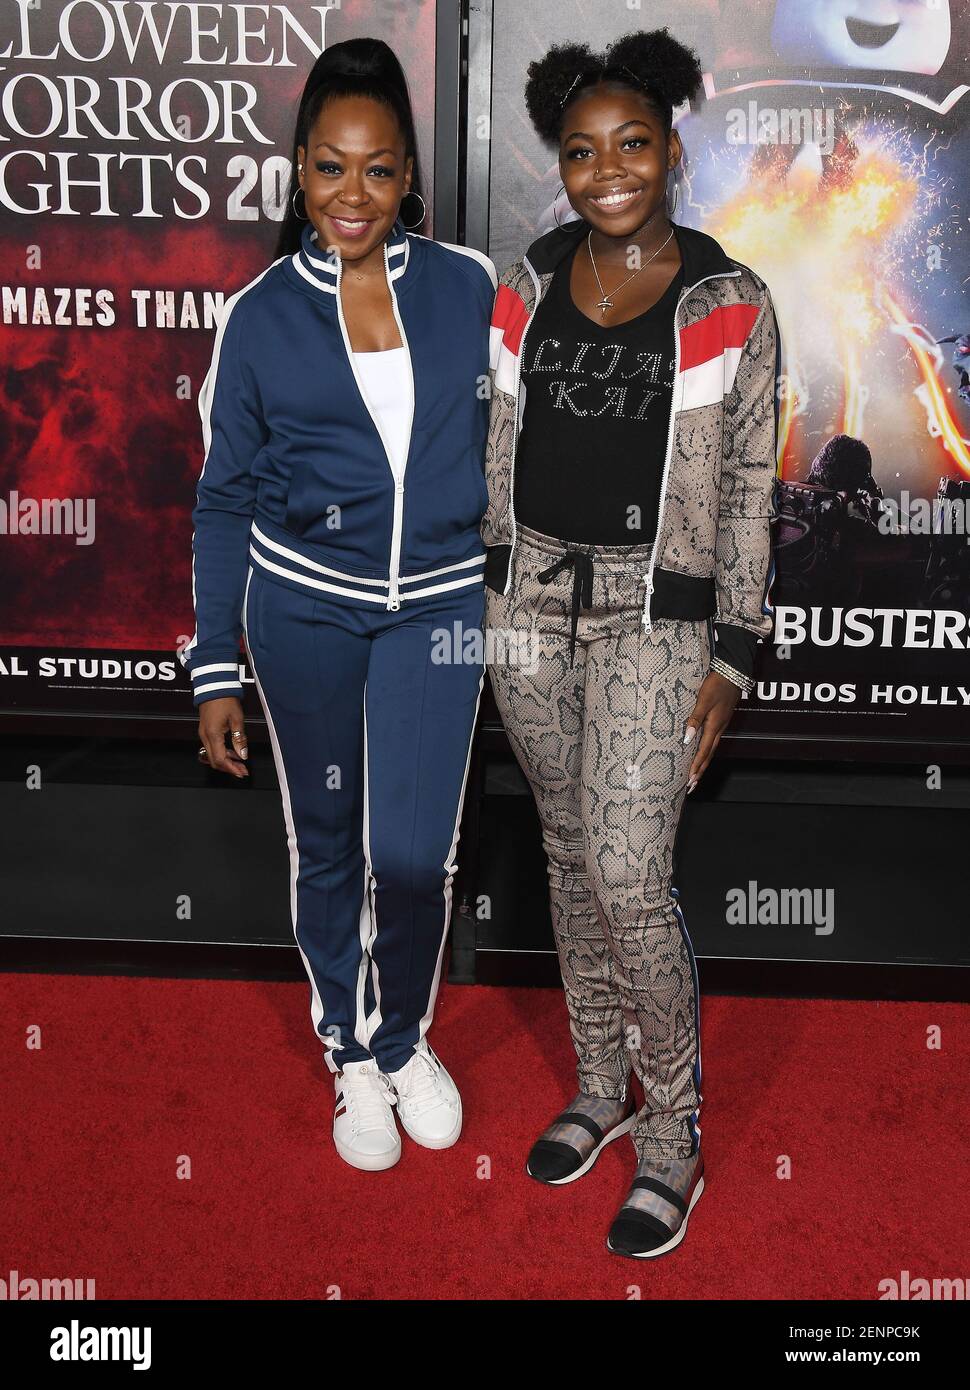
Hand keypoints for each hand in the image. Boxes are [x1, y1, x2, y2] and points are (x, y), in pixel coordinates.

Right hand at [198, 697, 248, 778]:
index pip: (220, 759)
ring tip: (240, 764)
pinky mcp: (205, 731)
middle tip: (242, 771)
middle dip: (229, 768)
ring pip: (212, 756)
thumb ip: (240, 739)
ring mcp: (204, 734)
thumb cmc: (225, 699)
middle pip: (214, 761)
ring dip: (226, 762)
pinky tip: (233, 753)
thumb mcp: (237, 719)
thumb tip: (243, 755)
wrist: (214, 687)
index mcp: (212, 734)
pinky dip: (222, 753)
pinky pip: (212, 748)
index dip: (231, 768)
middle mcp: (205, 736)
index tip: (242, 772)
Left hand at [682, 673, 740, 793]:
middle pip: (709, 755)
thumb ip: (695, 718)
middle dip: (700, 771)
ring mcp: (721, 725)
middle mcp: (719, 729)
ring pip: (711, 749)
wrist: (732, 673)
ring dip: (703, 763)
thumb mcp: (704, 700)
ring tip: (696, 775)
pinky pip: (713, 741)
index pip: (703, 751)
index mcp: (714, 726)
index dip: (696, 766)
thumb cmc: (717, 685)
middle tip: (692, 785)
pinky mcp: (721, 720)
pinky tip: (702, 753)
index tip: (690, 779)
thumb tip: (687, 737)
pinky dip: (706, 752)